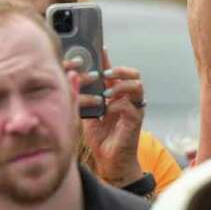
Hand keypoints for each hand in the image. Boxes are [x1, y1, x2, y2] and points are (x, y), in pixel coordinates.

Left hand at [80, 62, 145, 186]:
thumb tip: (72, 78)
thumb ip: (84, 97)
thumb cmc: (100, 137)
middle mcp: (128, 99)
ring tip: (108, 93)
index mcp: (116, 95)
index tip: (100, 48)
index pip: (115, 72)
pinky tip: (108, 110)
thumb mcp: (88, 112)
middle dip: (120, 70)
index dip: (108, 60)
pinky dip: (118, 105)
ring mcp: (134, 109)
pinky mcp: (136, 121)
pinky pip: (131, 106)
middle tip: (106, 74)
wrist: (109, 161)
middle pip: (134, 74)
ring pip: (137, 86)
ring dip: (121, 86)